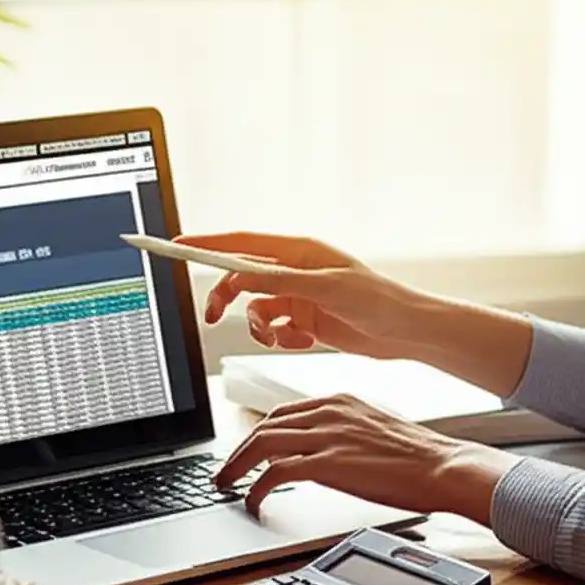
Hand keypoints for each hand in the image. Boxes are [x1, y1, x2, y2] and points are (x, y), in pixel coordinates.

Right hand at [174, 233, 435, 357]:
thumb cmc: (377, 301)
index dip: (208, 245)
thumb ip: (279, 282)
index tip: (180, 247)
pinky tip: (304, 341)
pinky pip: (275, 329)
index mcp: (298, 251)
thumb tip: (240, 274)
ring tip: (283, 336)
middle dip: (227, 298)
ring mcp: (298, 296)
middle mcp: (295, 271)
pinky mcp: (304, 321)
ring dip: (262, 327)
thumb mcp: (324, 289)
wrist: (404, 333)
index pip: (242, 244)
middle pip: (241, 279)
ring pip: (256, 309)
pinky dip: (282, 339)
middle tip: (214, 317)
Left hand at [214, 394, 521, 523]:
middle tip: (224, 473)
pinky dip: (257, 487)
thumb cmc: (417, 456)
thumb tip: (319, 452)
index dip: (256, 434)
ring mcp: (328, 436)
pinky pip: (277, 472)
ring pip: (262, 444)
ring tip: (226, 486)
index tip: (245, 452)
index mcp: (338, 401)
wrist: (443, 466)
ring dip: (237, 467)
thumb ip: (343, 431)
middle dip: (237, 451)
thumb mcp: (372, 428)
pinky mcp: (330, 463)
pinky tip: (254, 501)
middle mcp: (328, 412)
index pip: (281, 413)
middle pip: (264, 426)